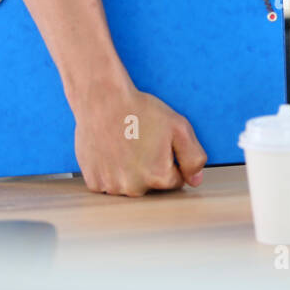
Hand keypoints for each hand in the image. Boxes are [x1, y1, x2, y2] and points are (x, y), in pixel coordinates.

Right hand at [73, 86, 206, 195]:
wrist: (103, 101)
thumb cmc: (141, 111)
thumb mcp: (179, 128)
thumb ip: (194, 158)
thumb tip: (195, 181)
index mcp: (159, 176)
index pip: (176, 181)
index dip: (171, 161)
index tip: (160, 144)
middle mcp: (135, 188)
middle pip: (152, 186)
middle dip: (151, 168)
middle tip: (142, 142)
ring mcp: (112, 186)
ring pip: (129, 185)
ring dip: (129, 172)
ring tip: (125, 145)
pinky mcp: (94, 182)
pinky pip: (109, 183)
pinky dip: (110, 171)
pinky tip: (111, 152)